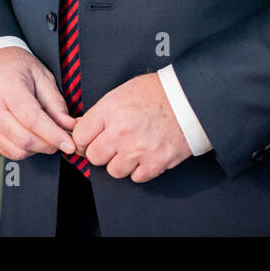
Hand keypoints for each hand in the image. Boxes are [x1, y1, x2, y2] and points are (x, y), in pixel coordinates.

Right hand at [0, 46, 76, 159]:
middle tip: (62, 140)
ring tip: (46, 136)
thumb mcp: (41, 75)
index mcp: (7, 88)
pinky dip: (25, 150)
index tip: (69, 144)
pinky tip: (32, 137)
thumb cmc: (15, 68)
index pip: (32, 119)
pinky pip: (8, 152)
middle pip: (25, 139)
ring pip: (17, 150)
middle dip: (49, 145)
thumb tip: (68, 125)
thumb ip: (55, 102)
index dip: (53, 135)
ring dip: (38, 149)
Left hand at [71, 73, 191, 182]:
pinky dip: (141, 169)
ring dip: (121, 162)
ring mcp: (138, 149)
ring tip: (132, 148)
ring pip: (114, 171)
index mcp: (110, 110)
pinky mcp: (156, 163)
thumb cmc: (157, 92)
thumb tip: (79, 128)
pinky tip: (146, 154)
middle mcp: (121, 131)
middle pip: (94, 157)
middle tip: (113, 144)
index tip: (89, 140)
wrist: (190, 99)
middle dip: (102, 151)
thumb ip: (100, 113)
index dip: (84, 139)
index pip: (80, 137)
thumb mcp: (122, 93)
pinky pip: (137, 177)